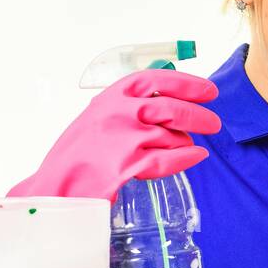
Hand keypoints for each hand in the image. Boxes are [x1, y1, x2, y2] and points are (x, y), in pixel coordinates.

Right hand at [8, 69, 220, 201]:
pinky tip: (195, 156)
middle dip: (198, 115)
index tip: (209, 91)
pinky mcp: (127, 164)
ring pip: (172, 135)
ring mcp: (123, 138)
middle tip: (213, 123)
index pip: (157, 80)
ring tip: (187, 146)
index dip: (188, 84)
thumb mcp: (99, 119)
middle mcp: (118, 113)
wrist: (54, 187)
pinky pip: (168, 159)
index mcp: (110, 97)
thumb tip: (173, 103)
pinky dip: (185, 158)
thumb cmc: (78, 154)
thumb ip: (129, 108)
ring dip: (185, 141)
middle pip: (172, 108)